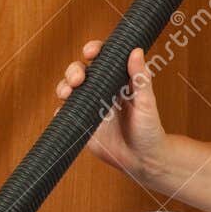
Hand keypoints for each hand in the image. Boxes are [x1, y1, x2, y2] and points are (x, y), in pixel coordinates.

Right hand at [56, 42, 169, 180]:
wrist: (143, 160)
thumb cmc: (149, 130)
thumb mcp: (147, 103)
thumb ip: (141, 78)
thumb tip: (137, 51)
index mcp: (117, 80)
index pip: (102, 59)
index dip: (94, 51)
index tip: (90, 52)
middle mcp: (101, 91)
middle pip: (80, 71)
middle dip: (74, 70)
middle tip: (78, 79)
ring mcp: (90, 107)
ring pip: (69, 89)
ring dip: (64, 86)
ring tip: (68, 92)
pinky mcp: (82, 124)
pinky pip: (65, 114)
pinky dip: (61, 111)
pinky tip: (63, 111)